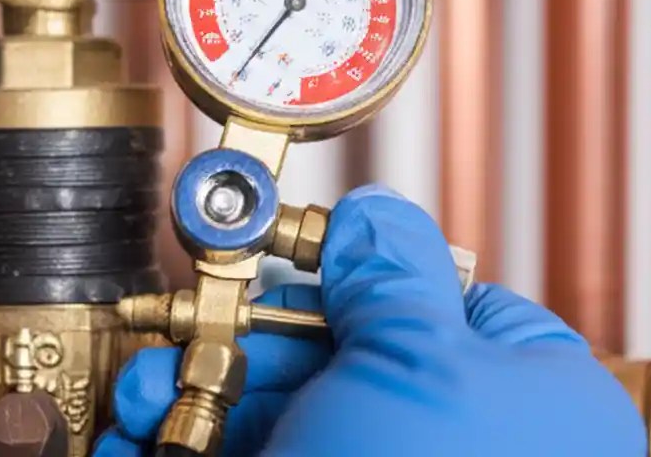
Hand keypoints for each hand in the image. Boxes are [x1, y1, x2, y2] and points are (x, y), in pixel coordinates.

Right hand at [96, 186, 645, 455]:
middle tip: (183, 337)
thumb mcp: (420, 367)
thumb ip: (392, 276)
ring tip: (140, 397)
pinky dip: (175, 447)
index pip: (439, 299)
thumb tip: (372, 217)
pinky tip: (129, 442)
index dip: (354, 276)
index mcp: (520, 398)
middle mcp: (444, 440)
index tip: (281, 263)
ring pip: (268, 412)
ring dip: (189, 392)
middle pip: (330, 353)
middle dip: (238, 340)